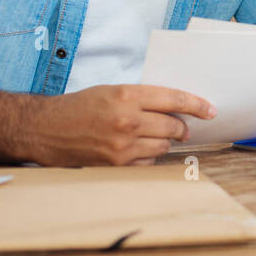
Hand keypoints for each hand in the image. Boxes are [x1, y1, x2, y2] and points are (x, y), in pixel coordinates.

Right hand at [22, 85, 215, 165]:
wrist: (45, 128)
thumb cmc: (80, 106)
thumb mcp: (112, 90)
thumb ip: (142, 98)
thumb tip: (175, 107)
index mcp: (126, 95)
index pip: (174, 100)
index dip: (196, 105)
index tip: (210, 110)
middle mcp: (127, 121)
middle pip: (173, 126)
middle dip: (181, 127)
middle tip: (182, 127)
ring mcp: (122, 146)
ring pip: (163, 145)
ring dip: (164, 141)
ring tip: (151, 136)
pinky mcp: (116, 165)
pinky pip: (148, 163)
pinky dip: (148, 157)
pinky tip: (137, 150)